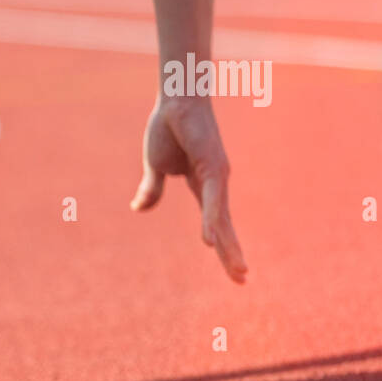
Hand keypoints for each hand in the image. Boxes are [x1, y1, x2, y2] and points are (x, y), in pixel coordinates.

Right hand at [130, 95, 246, 282]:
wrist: (175, 99)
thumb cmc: (168, 127)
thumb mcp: (155, 166)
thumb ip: (151, 189)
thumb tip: (139, 209)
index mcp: (204, 185)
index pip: (215, 222)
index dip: (221, 244)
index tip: (233, 267)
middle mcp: (217, 184)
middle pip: (224, 227)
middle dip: (232, 254)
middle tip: (242, 281)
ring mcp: (217, 176)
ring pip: (222, 220)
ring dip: (228, 247)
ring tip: (238, 272)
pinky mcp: (212, 168)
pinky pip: (211, 202)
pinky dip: (211, 223)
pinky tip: (208, 242)